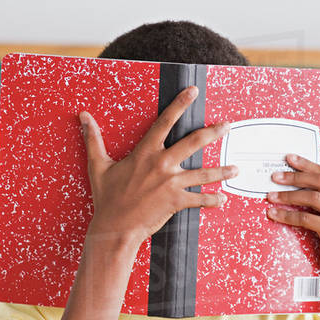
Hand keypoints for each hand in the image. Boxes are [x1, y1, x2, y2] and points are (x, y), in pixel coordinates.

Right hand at [80, 87, 237, 251]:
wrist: (114, 228)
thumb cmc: (107, 198)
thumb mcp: (98, 166)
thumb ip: (94, 139)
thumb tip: (83, 116)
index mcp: (145, 152)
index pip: (165, 121)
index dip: (180, 103)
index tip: (193, 91)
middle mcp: (162, 164)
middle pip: (194, 142)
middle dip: (214, 132)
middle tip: (228, 125)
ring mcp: (171, 183)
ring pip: (204, 173)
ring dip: (223, 171)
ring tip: (237, 168)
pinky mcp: (176, 202)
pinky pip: (199, 199)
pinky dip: (212, 200)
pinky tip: (222, 199)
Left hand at [266, 154, 319, 278]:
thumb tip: (302, 189)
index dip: (306, 164)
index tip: (289, 158)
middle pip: (317, 181)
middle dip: (294, 176)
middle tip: (275, 176)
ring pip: (310, 198)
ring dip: (287, 196)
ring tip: (270, 196)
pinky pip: (305, 218)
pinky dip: (287, 216)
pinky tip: (274, 214)